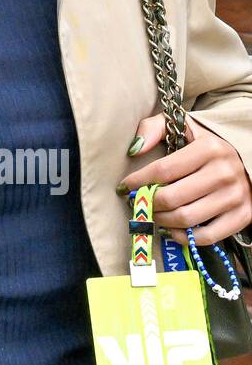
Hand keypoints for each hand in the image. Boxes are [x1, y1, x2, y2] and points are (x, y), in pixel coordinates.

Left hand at [117, 113, 251, 246]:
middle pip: (172, 198)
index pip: (163, 170)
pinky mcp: (244, 215)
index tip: (125, 187)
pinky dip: (184, 238)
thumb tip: (133, 150)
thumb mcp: (185, 126)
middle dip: (148, 203)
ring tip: (154, 214)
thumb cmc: (209, 144)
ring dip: (162, 220)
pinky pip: (207, 236)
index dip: (138, 181)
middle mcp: (223, 173)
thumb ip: (154, 128)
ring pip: (186, 219)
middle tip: (140, 203)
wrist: (250, 158)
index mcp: (208, 148)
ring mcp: (235, 196)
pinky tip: (172, 230)